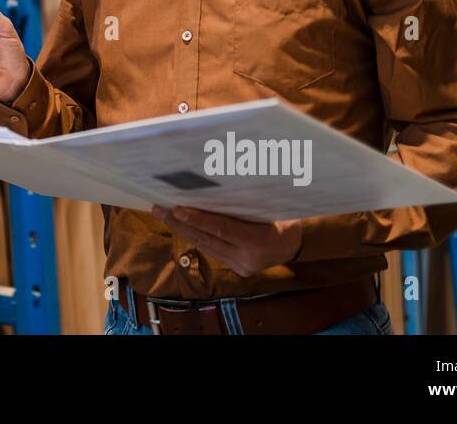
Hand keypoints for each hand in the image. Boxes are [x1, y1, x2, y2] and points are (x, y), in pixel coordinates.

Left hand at [150, 206, 303, 276]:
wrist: (297, 243)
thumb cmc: (284, 216)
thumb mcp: (268, 205)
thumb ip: (242, 204)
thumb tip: (211, 187)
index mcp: (258, 241)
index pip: (221, 229)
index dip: (197, 219)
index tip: (176, 209)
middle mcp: (248, 258)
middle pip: (207, 239)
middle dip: (180, 224)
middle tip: (159, 209)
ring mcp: (242, 267)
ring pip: (206, 247)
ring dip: (184, 230)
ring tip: (164, 214)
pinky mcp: (239, 270)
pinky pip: (213, 251)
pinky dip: (197, 237)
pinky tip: (182, 225)